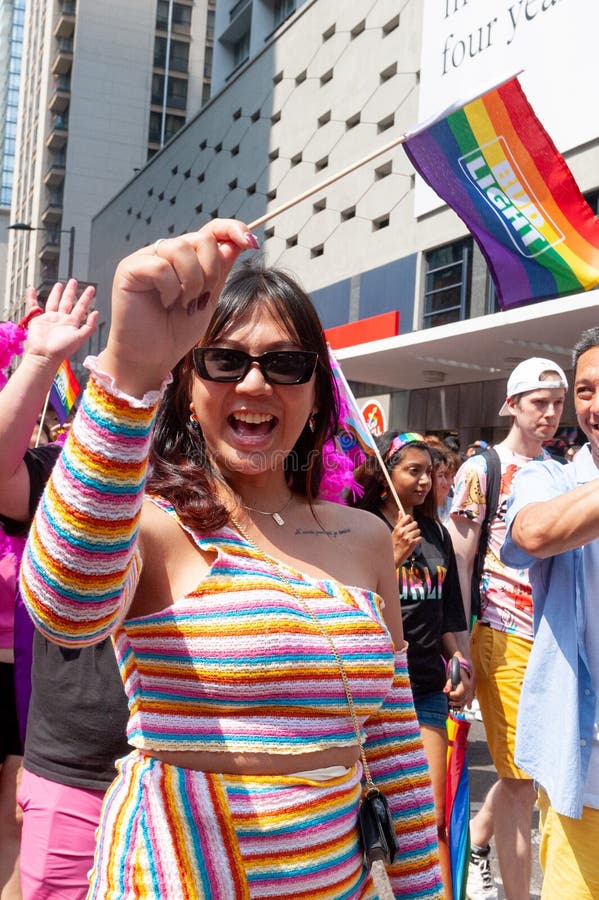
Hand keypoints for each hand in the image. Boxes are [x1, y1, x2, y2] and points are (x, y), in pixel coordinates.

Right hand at [24, 281, 97, 362]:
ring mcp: (49, 319)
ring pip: (53, 302)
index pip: (81, 307)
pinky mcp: (37, 319)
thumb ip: (89, 326)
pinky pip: (33, 306)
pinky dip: (31, 298)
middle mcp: (61, 319)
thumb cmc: (62, 349)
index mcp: (71, 323)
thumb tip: (97, 312)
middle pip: (67, 301)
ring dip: (56, 293)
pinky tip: (31, 289)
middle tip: (74, 281)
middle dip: (71, 291)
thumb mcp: (79, 337)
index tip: (91, 288)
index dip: (86, 298)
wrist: (45, 355)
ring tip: (59, 284)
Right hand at [103, 220, 257, 393]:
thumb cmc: (176, 332)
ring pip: (181, 248)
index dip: (232, 229)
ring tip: (182, 303)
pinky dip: (170, 289)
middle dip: (211, 272)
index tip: (250, 243)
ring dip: (191, 282)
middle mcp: (166, 253)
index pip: (211, 230)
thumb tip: (237, 242)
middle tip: (200, 298)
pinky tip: (164, 303)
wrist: (152, 358)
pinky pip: (160, 266)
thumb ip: (220, 271)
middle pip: (202, 239)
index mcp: (187, 258)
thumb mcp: (209, 300)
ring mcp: (146, 258)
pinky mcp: (129, 268)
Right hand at [391, 512, 420, 566]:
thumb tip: (400, 511)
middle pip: (415, 523)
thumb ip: (399, 521)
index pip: (407, 517)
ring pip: (418, 531)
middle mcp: (403, 531)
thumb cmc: (393, 544)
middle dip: (414, 528)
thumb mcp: (394, 531)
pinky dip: (418, 541)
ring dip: (416, 535)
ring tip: (411, 539)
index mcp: (398, 528)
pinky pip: (420, 538)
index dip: (410, 519)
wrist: (394, 556)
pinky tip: (413, 543)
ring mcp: (408, 537)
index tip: (410, 522)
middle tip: (410, 533)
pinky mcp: (412, 543)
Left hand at [445, 663, 474, 707]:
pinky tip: (468, 706)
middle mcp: (471, 685)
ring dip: (463, 703)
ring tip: (457, 708)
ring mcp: (472, 685)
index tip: (448, 694)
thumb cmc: (455, 665)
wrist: (460, 658)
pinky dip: (468, 700)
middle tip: (450, 703)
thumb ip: (448, 683)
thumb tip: (445, 692)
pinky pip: (471, 695)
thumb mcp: (451, 674)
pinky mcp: (472, 685)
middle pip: (466, 698)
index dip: (453, 695)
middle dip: (458, 703)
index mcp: (466, 682)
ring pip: (469, 697)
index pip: (460, 693)